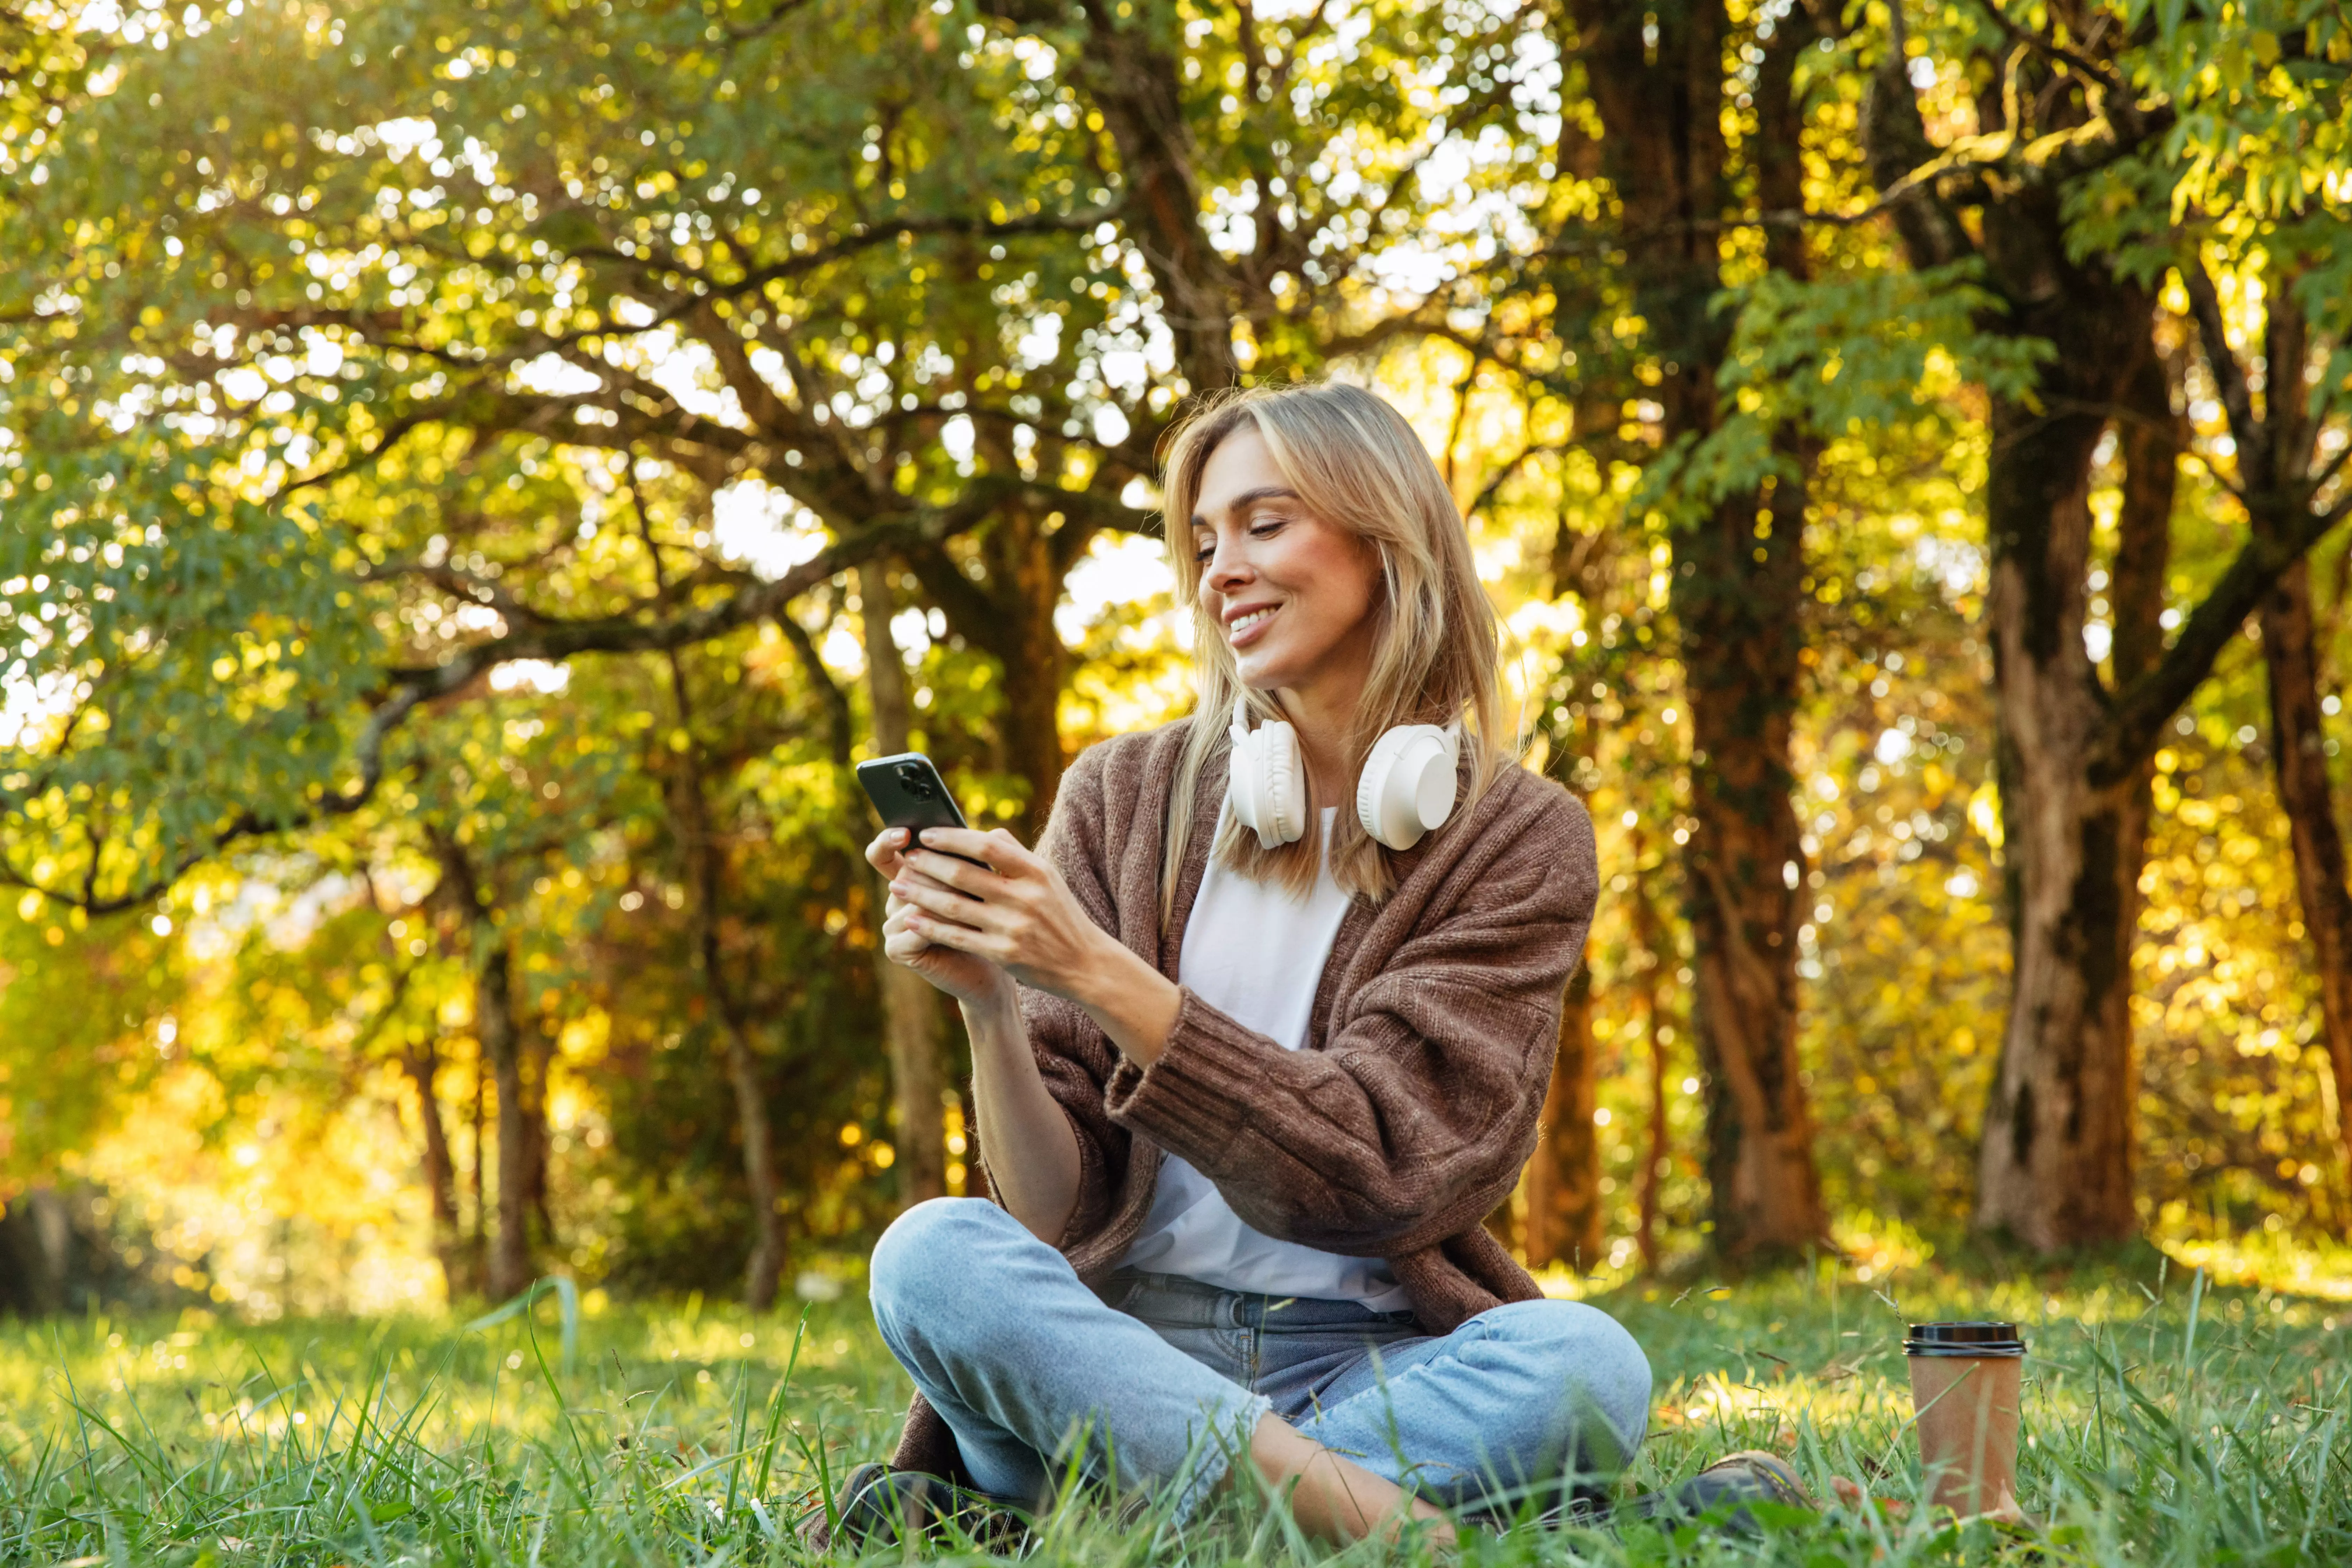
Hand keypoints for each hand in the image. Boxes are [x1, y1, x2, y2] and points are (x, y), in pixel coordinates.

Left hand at [887, 826, 1117, 1002]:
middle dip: (929, 864)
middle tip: (908, 858)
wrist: (1084, 963)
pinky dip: (930, 926)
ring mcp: (1013, 927)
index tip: (926, 834)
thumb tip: (982, 833)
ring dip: (920, 894)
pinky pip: (957, 936)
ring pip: (954, 906)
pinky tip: (910, 918)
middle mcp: (1024, 897)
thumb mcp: (1047, 877)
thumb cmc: (1059, 914)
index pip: (986, 846)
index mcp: (1035, 871)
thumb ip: (1015, 854)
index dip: (952, 838)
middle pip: (964, 874)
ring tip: (897, 885)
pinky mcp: (1003, 953)